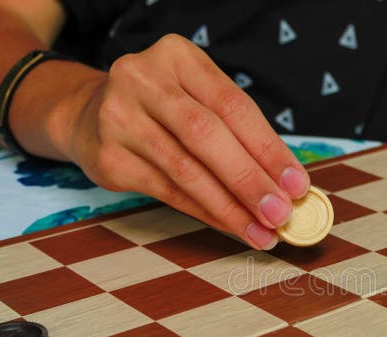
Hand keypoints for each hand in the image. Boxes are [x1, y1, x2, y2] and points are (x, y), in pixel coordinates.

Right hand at [68, 34, 308, 248]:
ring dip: (230, 206)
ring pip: (186, 170)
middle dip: (250, 179)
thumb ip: (240, 133)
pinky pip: (167, 191)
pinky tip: (232, 225)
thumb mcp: (199, 99)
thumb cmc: (165, 109)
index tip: (297, 184)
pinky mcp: (108, 157)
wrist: (89, 114)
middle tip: (281, 212)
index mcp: (177, 56)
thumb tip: (286, 185)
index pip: (233, 105)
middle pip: (207, 135)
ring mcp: (119, 117)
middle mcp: (143, 79)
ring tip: (262, 230)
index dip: (269, 148)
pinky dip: (206, 212)